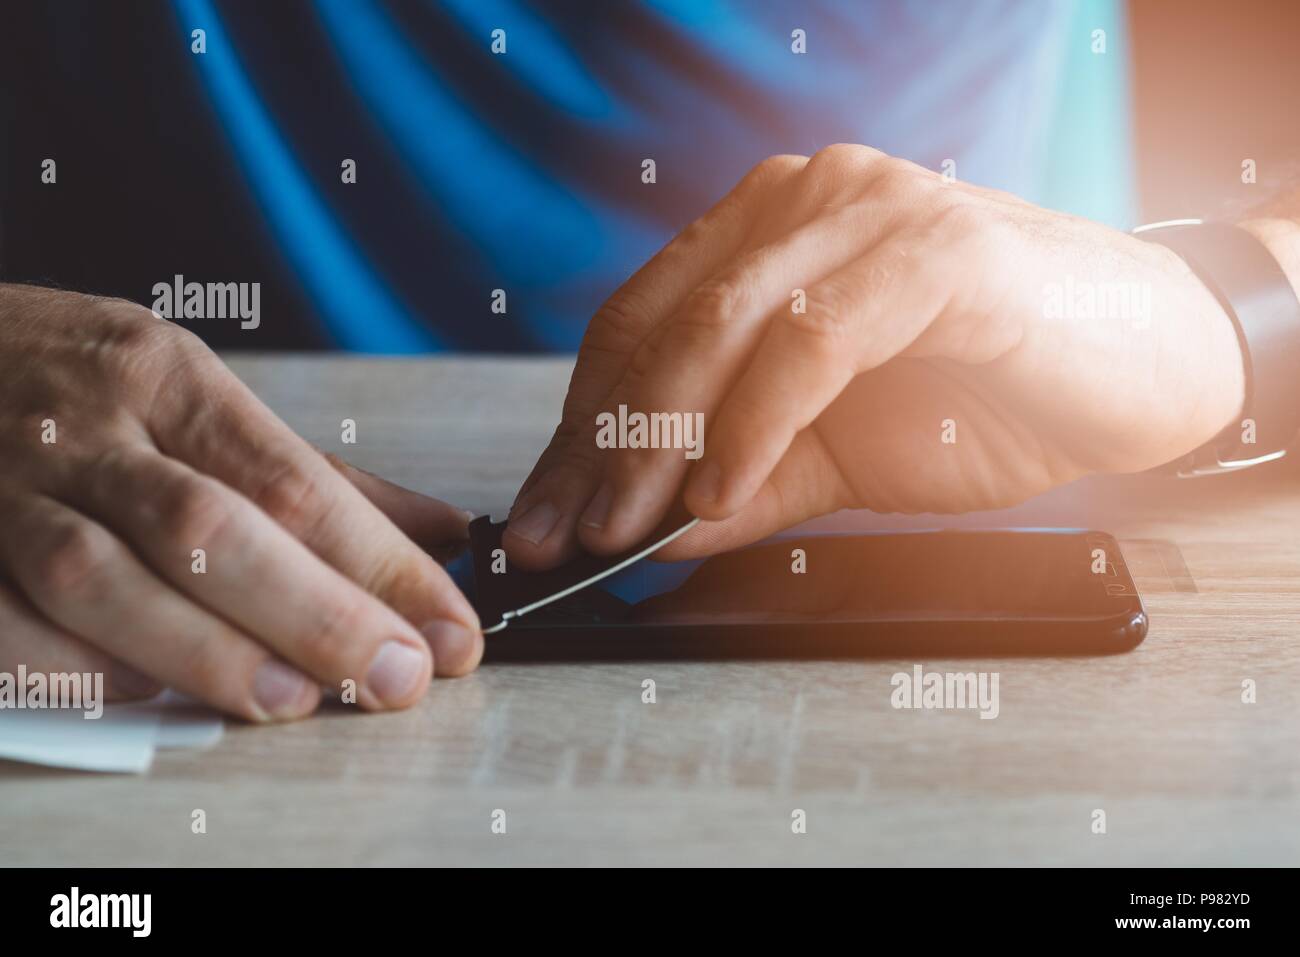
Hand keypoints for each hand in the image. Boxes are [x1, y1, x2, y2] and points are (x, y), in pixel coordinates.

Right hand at [0, 285, 480, 720]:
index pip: (295, 482)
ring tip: (296, 700)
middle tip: (395, 676)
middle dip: (316, 615)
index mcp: (166, 378)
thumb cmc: (73, 378)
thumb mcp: (192, 391)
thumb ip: (316, 475)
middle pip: (209, 530)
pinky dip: (75, 667)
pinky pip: (3, 621)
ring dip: (207, 652)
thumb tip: (442, 535)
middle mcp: (87, 428)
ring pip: (101, 579)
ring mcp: (5, 488)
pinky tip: (148, 691)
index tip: (451, 627)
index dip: (384, 565)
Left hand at [504, 145, 1245, 565]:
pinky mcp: (938, 248)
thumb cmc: (990, 398)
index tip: (546, 516)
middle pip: (664, 323)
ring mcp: (872, 210)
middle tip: (568, 537)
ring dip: (663, 437)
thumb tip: (648, 534)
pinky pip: (813, 337)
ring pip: (723, 320)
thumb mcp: (837, 459)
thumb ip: (746, 484)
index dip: (582, 427)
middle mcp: (807, 200)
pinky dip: (756, 422)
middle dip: (603, 443)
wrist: (1143, 375)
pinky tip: (723, 490)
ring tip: (631, 528)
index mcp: (770, 232)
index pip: (640, 326)